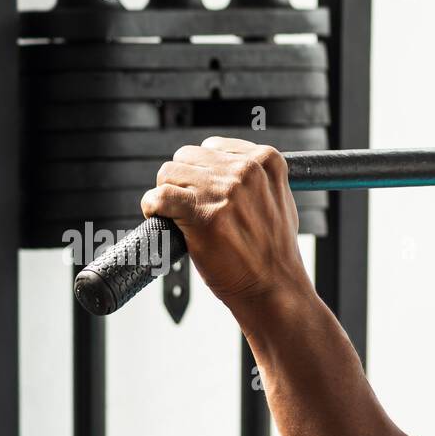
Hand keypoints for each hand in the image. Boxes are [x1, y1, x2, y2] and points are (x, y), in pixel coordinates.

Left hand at [142, 137, 312, 309]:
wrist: (274, 288)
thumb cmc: (274, 253)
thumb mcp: (282, 202)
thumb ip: (258, 179)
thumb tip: (226, 165)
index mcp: (267, 162)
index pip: (214, 147)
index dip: (205, 171)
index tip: (207, 192)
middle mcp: (245, 171)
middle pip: (187, 156)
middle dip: (185, 181)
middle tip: (195, 208)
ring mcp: (223, 191)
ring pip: (169, 173)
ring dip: (169, 194)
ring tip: (184, 218)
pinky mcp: (200, 213)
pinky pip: (159, 196)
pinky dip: (153, 207)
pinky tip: (164, 219)